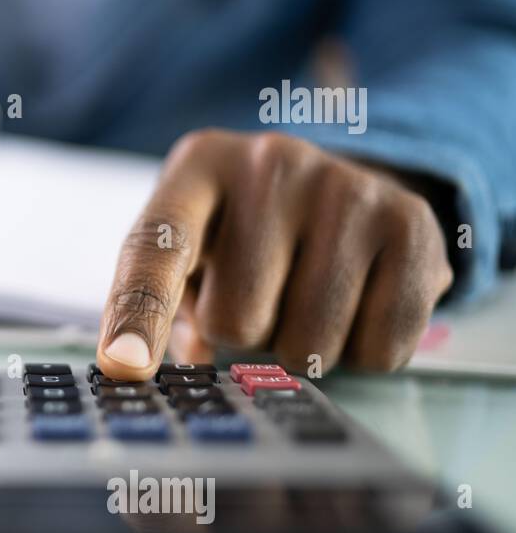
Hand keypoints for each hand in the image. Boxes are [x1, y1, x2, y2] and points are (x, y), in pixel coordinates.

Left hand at [97, 129, 453, 379]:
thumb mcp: (187, 252)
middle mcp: (270, 162)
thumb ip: (158, 307)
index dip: (139, 313)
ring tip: (305, 295)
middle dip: (242, 333)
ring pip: (308, 343)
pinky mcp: (410, 222)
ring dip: (301, 346)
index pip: (157, 248)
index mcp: (196, 167)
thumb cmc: (237, 235)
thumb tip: (140, 370)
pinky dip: (363, 353)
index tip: (122, 365)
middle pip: (236, 320)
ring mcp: (346, 186)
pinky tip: (357, 305)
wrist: (339, 189)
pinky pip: (378, 347)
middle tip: (260, 293)